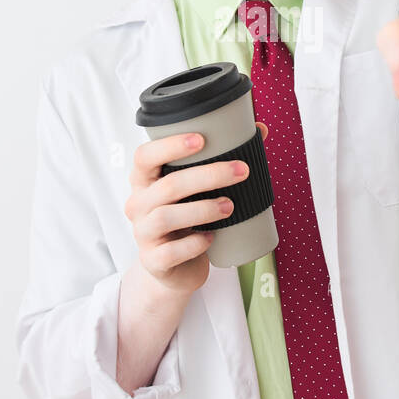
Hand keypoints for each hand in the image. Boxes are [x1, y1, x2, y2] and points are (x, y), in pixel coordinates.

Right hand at [124, 122, 269, 297]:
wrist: (174, 269)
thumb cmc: (187, 219)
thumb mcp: (196, 190)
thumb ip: (221, 158)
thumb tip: (260, 129)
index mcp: (145, 181)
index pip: (144, 156)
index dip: (169, 145)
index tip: (201, 139)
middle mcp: (138, 204)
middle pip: (168, 185)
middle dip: (208, 176)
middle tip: (241, 171)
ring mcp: (143, 234)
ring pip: (167, 217)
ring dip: (203, 209)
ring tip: (230, 206)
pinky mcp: (153, 261)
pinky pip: (171, 252)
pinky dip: (194, 244)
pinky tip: (211, 238)